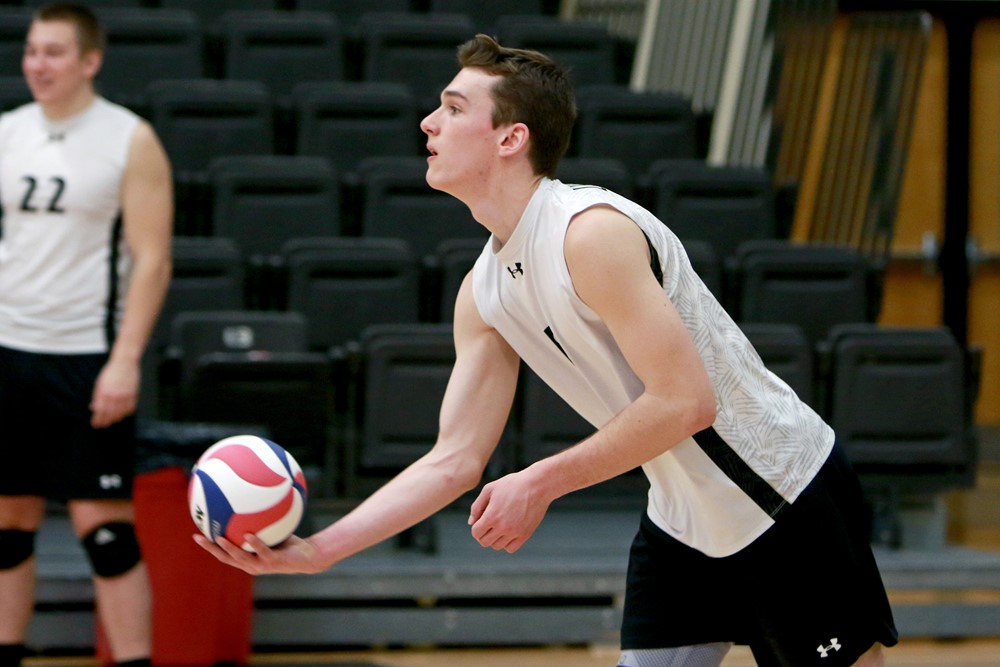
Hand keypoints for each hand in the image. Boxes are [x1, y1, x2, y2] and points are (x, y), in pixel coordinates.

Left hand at [90, 358, 138, 427]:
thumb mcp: (100, 383)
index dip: (98, 419)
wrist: (125, 362)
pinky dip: (127, 413)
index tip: (95, 424)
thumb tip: (94, 407)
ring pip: (120, 413)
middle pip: (110, 414)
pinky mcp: (133, 394)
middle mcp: (115, 396)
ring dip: (116, 418)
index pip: (100, 411)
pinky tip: (123, 414)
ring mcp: (125, 396)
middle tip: (103, 426)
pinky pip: (130, 408)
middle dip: (105, 421)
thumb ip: (97, 396)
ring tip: (112, 421)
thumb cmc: (111, 371)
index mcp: (104, 393)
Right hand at [193, 533, 326, 574]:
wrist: (308, 557)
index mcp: (247, 559)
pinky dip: (255, 543)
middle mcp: (251, 565)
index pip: (223, 554)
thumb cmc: (288, 544)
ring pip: (241, 558)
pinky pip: (263, 551)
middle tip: (199, 537)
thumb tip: (252, 500)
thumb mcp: (272, 531)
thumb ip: (260, 521)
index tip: (196, 535)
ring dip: (229, 548)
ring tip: (220, 538)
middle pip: (225, 558)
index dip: (210, 546)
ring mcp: (262, 565)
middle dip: (211, 548)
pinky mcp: (274, 562)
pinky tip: (249, 534)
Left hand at [468, 470, 550, 552]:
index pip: (476, 533)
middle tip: (488, 525)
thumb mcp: (490, 489)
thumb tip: (471, 522)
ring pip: (497, 546)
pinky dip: (507, 543)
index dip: (476, 528)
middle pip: (485, 542)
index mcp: (491, 516)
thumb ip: (477, 506)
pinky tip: (508, 532)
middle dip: (483, 534)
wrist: (537, 485)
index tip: (480, 521)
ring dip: (494, 539)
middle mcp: (503, 527)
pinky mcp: (525, 534)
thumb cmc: (512, 484)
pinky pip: (510, 548)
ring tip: (499, 526)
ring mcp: (515, 532)